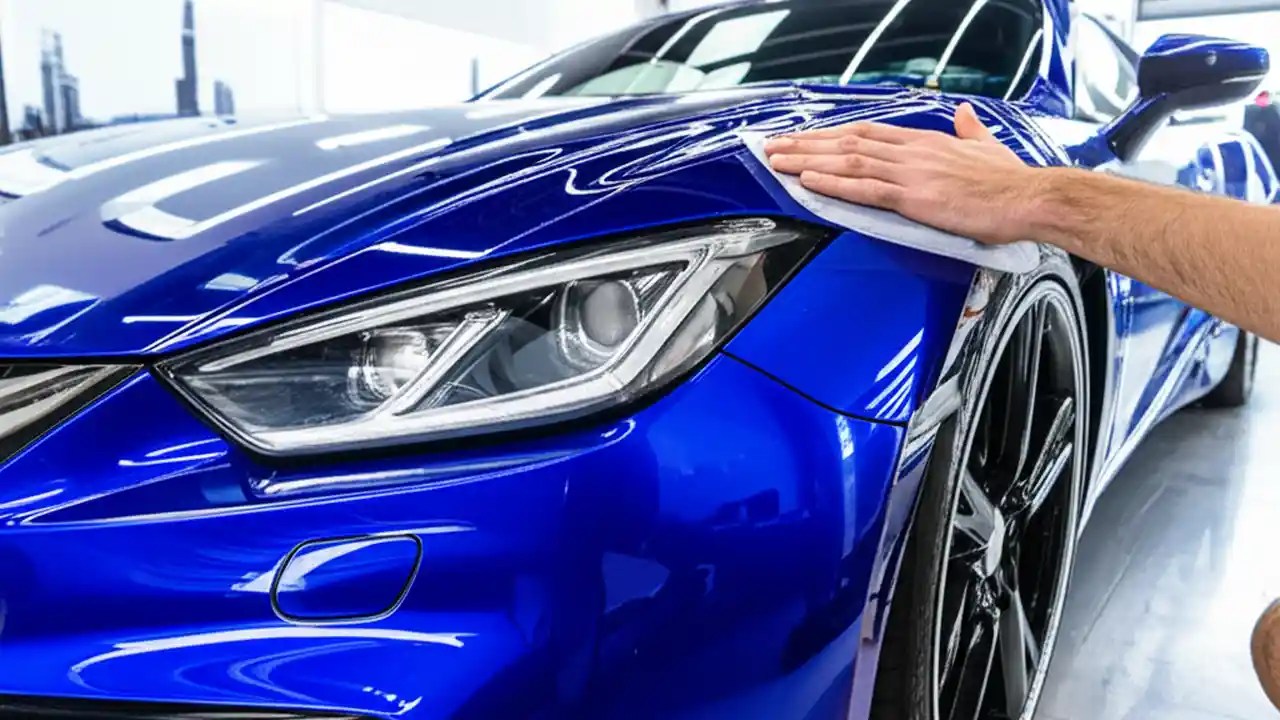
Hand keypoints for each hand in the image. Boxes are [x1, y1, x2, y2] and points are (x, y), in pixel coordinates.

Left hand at [764, 103, 1044, 244]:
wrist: (1030, 197)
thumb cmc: (1010, 181)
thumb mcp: (985, 146)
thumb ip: (969, 130)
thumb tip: (964, 113)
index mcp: (925, 141)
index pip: (865, 132)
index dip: (829, 135)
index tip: (803, 138)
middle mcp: (912, 151)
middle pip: (847, 142)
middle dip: (806, 145)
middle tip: (773, 147)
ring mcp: (911, 172)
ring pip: (848, 161)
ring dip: (809, 161)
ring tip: (778, 162)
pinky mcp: (915, 198)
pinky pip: (865, 189)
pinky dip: (833, 183)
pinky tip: (809, 181)